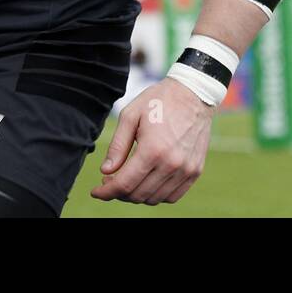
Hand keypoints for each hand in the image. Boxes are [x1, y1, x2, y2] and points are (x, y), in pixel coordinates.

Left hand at [90, 76, 213, 205]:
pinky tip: (147, 181)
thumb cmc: (159, 101)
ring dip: (137, 195)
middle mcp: (171, 164)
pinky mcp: (195, 171)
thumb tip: (106, 171)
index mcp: (152, 150)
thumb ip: (117, 146)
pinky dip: (157, 195)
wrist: (193, 93)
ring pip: (155, 199)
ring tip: (129, 179)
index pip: (124, 184)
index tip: (96, 191)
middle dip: (119, 192)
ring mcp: (186, 170)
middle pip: (138, 195)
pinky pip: (172, 196)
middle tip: (111, 180)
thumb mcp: (131, 115)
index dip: (106, 191)